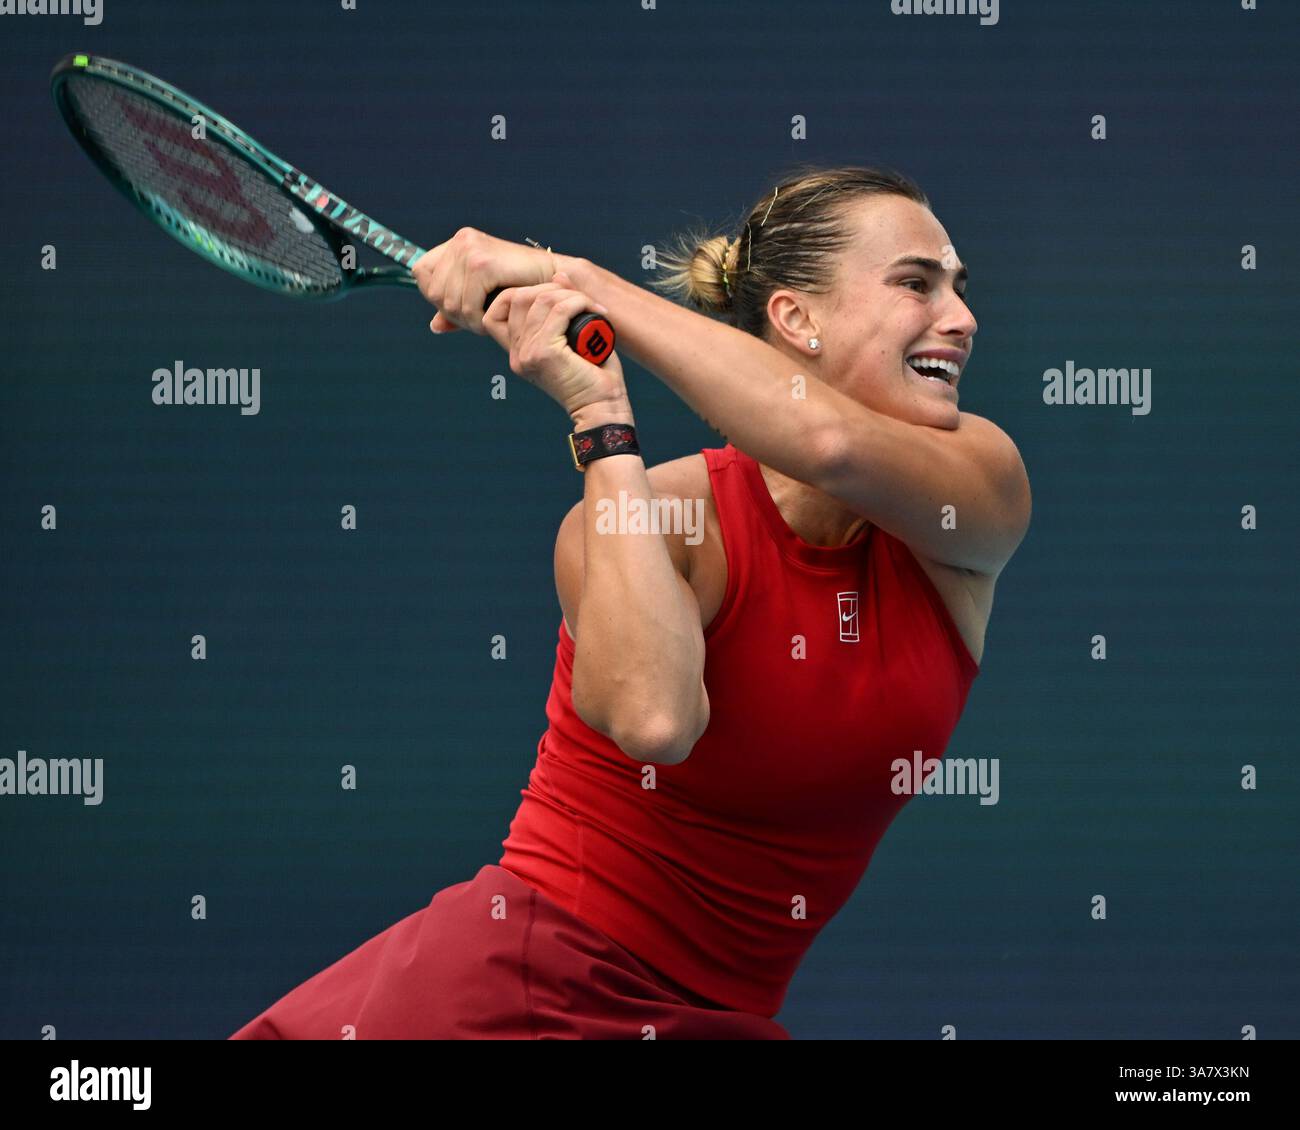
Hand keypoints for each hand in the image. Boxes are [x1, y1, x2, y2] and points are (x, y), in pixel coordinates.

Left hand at [412, 227, 555, 333]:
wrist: (555, 279)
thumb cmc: (522, 288)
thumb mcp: (483, 298)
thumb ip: (457, 310)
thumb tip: (435, 326)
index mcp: (457, 244)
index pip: (422, 273)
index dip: (436, 297)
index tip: (462, 309)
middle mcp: (461, 241)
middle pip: (433, 292)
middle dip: (456, 315)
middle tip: (479, 321)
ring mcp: (470, 250)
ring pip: (448, 302)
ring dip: (469, 321)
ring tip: (489, 319)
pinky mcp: (483, 264)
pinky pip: (467, 305)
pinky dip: (479, 320)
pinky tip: (494, 317)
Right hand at [484, 272, 629, 420]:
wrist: (602, 409)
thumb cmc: (594, 378)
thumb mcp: (572, 339)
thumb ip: (562, 310)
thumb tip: (558, 275)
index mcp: (518, 352)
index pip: (495, 310)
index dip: (520, 292)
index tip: (554, 297)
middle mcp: (516, 354)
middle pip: (515, 297)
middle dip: (548, 288)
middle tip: (578, 300)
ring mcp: (527, 353)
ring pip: (540, 299)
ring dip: (570, 294)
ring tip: (591, 307)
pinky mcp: (544, 354)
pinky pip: (558, 310)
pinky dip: (579, 302)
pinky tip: (595, 310)